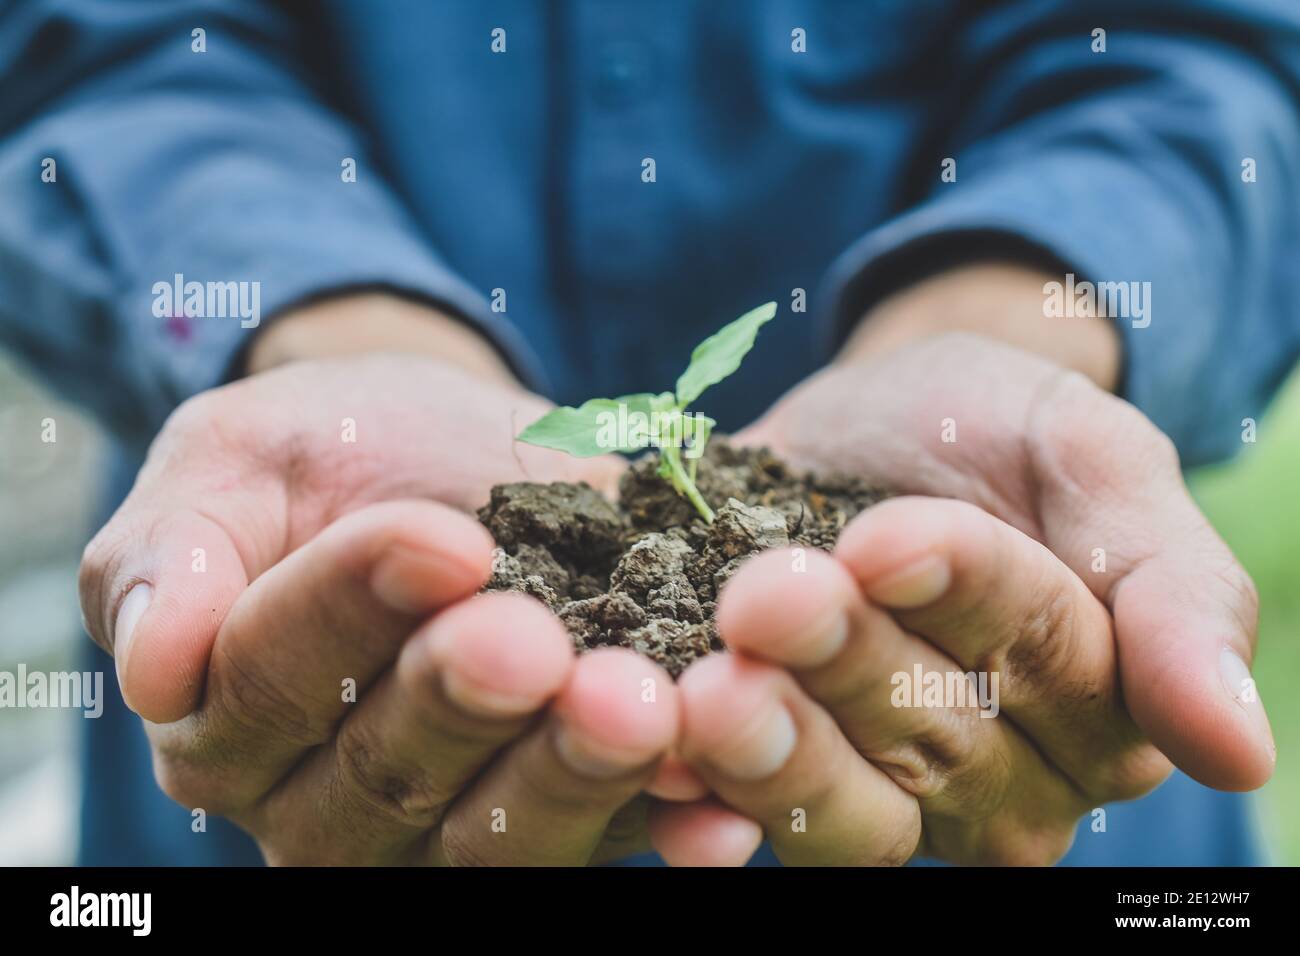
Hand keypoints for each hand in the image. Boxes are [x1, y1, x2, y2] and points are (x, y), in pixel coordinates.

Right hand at [79, 295, 681, 864]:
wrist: (459, 452)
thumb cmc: (337, 450)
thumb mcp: (237, 458)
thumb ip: (174, 549)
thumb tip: (149, 663)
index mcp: (226, 717)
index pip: (270, 678)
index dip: (349, 608)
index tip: (444, 539)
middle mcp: (322, 801)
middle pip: (384, 775)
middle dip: (464, 702)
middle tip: (538, 640)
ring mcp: (445, 827)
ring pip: (494, 838)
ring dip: (570, 776)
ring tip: (638, 707)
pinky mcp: (558, 821)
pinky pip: (604, 844)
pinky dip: (662, 828)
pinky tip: (718, 812)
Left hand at [653, 266, 1273, 864]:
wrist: (868, 420)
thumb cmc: (996, 429)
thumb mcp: (1091, 459)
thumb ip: (1174, 591)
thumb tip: (1241, 751)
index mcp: (1099, 703)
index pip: (1041, 657)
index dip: (966, 595)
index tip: (885, 534)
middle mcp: (1001, 776)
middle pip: (936, 735)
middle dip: (848, 662)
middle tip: (768, 597)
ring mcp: (884, 788)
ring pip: (847, 803)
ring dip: (774, 749)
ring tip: (706, 688)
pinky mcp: (777, 779)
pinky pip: (746, 811)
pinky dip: (701, 792)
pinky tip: (660, 752)